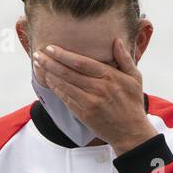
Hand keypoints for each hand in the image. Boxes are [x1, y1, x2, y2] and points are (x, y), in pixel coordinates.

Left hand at [31, 38, 155, 154]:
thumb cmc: (133, 103)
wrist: (131, 132)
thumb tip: (116, 40)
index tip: (50, 48)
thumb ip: (125, 58)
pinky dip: (56, 89)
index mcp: (110, 77)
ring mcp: (90, 103)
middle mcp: (99, 89)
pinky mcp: (84, 114)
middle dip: (50, 62)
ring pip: (65, 85)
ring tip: (38, 65)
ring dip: (49, 74)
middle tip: (37, 54)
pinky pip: (66, 99)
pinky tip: (48, 81)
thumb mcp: (135, 78)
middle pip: (68, 73)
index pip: (81, 62)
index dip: (63, 55)